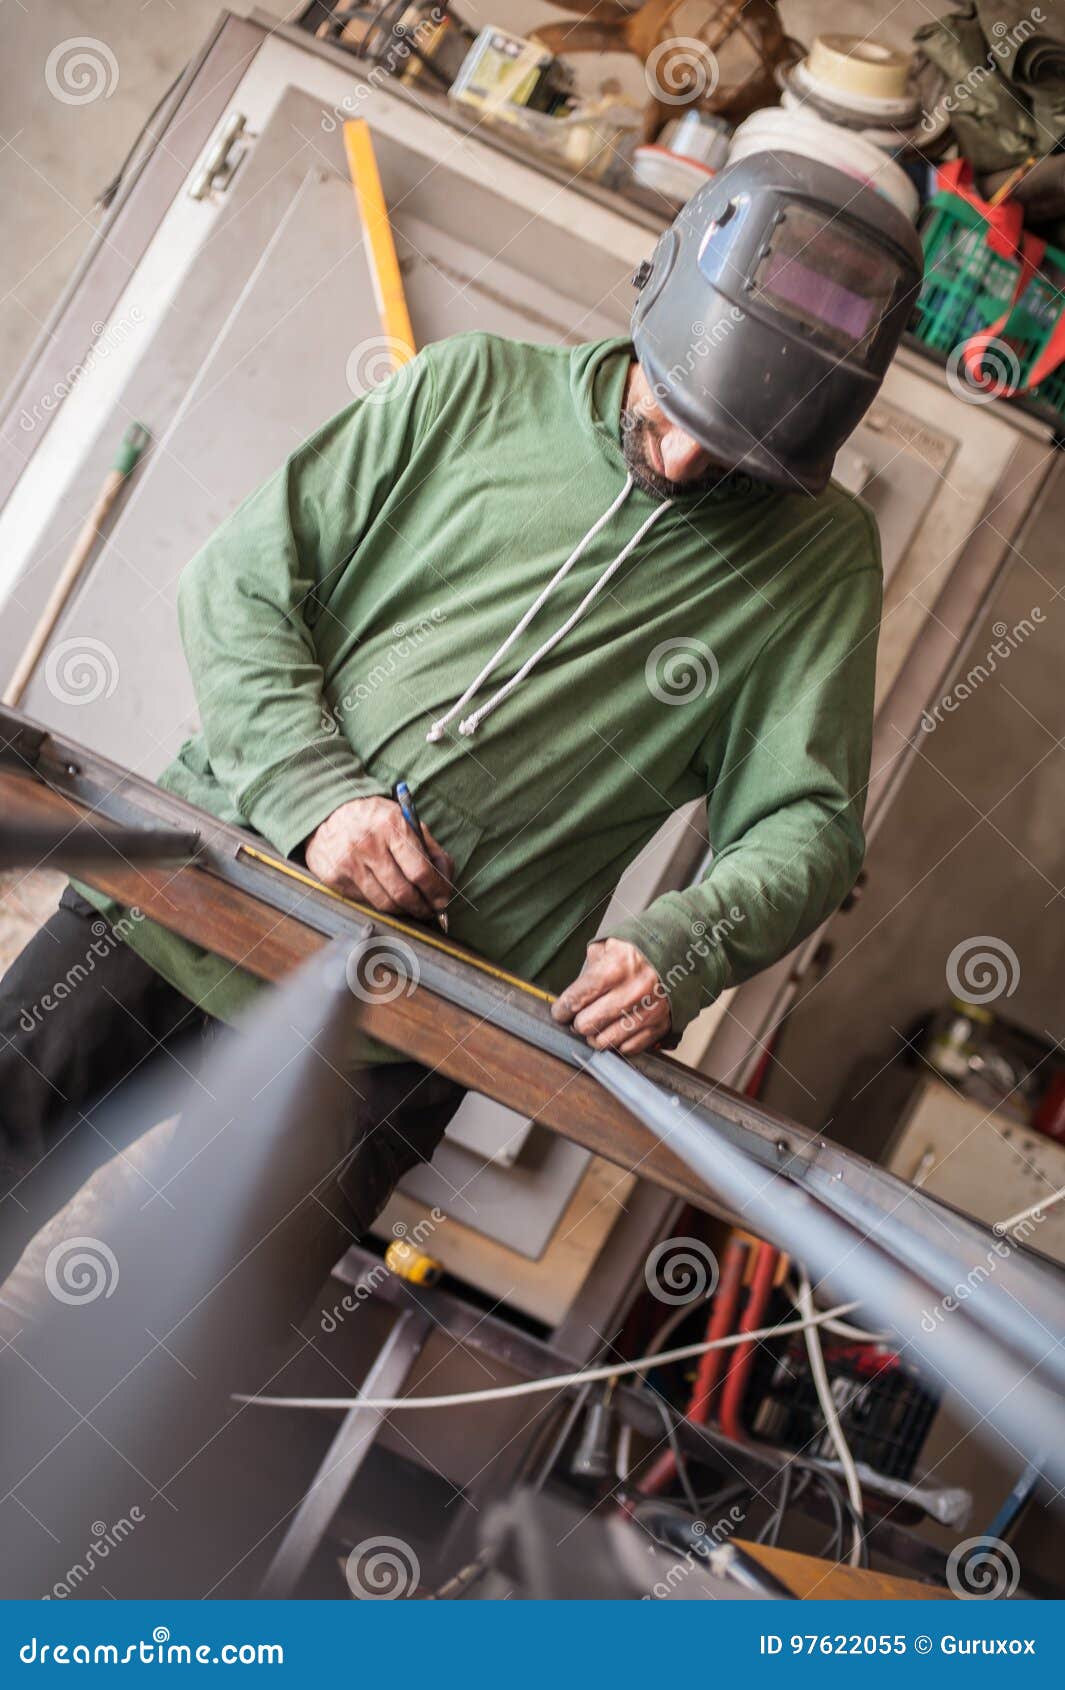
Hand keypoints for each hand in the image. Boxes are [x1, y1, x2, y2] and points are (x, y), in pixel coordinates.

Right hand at [305, 796, 453, 920]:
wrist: (330, 816)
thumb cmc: (376, 820)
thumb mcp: (406, 822)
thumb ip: (430, 849)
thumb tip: (446, 882)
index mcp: (391, 825)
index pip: (420, 871)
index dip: (436, 891)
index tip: (443, 900)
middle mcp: (368, 844)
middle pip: (403, 892)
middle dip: (423, 907)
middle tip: (430, 910)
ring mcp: (349, 863)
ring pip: (385, 903)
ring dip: (404, 910)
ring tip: (413, 907)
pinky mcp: (335, 878)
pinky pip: (366, 901)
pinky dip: (382, 903)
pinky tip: (388, 896)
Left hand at [551, 937, 669, 1054]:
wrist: (684, 951)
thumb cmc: (643, 948)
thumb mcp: (612, 944)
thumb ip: (589, 968)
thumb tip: (573, 995)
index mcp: (616, 968)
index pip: (576, 998)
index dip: (562, 1009)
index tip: (560, 1012)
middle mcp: (632, 992)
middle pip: (588, 1024)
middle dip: (577, 1023)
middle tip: (578, 1018)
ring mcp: (647, 1012)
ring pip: (606, 1041)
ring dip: (595, 1036)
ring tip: (596, 1026)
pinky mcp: (660, 1026)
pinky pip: (629, 1048)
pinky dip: (618, 1043)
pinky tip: (616, 1031)